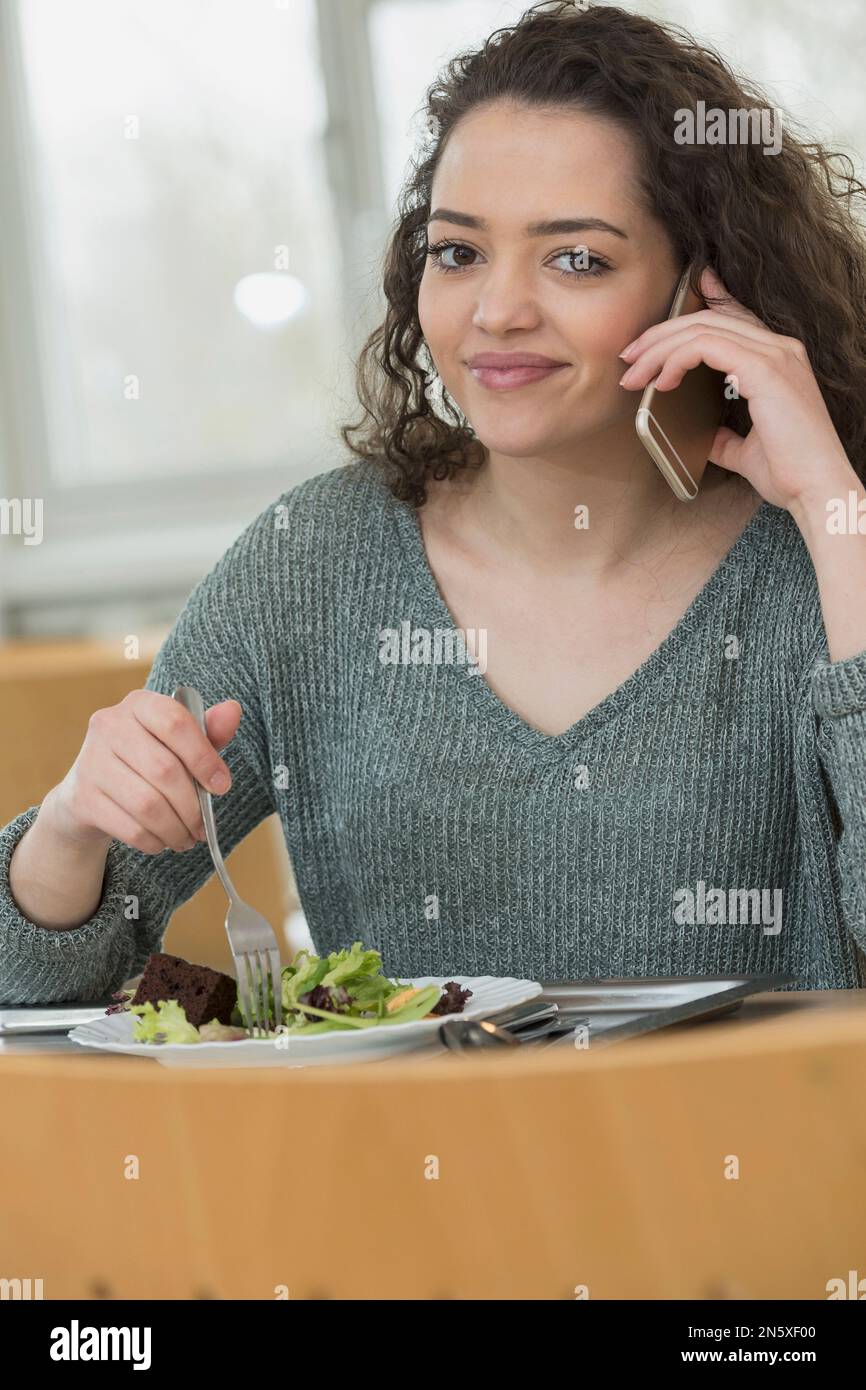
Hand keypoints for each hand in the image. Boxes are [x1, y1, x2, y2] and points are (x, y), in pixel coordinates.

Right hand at [45, 691, 241, 854]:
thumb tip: (233, 710)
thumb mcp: (178, 744)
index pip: (175, 722)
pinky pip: (130, 828)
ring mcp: (90, 761)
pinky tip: (162, 841)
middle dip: (192, 806)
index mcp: (139, 704)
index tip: (221, 786)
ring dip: (176, 829)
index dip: (204, 757)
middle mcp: (109, 725)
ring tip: (187, 838)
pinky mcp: (82, 798)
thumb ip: (208, 732)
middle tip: (203, 825)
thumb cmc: (145, 763)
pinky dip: (154, 841)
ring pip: (148, 804)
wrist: (89, 793)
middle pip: (165, 770)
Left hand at [618, 266, 856, 510]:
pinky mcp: (764, 369)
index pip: (735, 318)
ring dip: (659, 348)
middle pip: (709, 320)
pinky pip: (706, 346)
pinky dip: (676, 359)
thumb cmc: (790, 472)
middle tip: (630, 357)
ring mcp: (775, 355)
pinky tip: (661, 380)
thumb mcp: (748, 449)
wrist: (817, 489)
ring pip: (702, 329)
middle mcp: (781, 349)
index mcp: (780, 360)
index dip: (706, 301)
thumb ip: (725, 437)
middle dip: (661, 335)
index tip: (675, 303)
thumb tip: (703, 437)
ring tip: (635, 373)